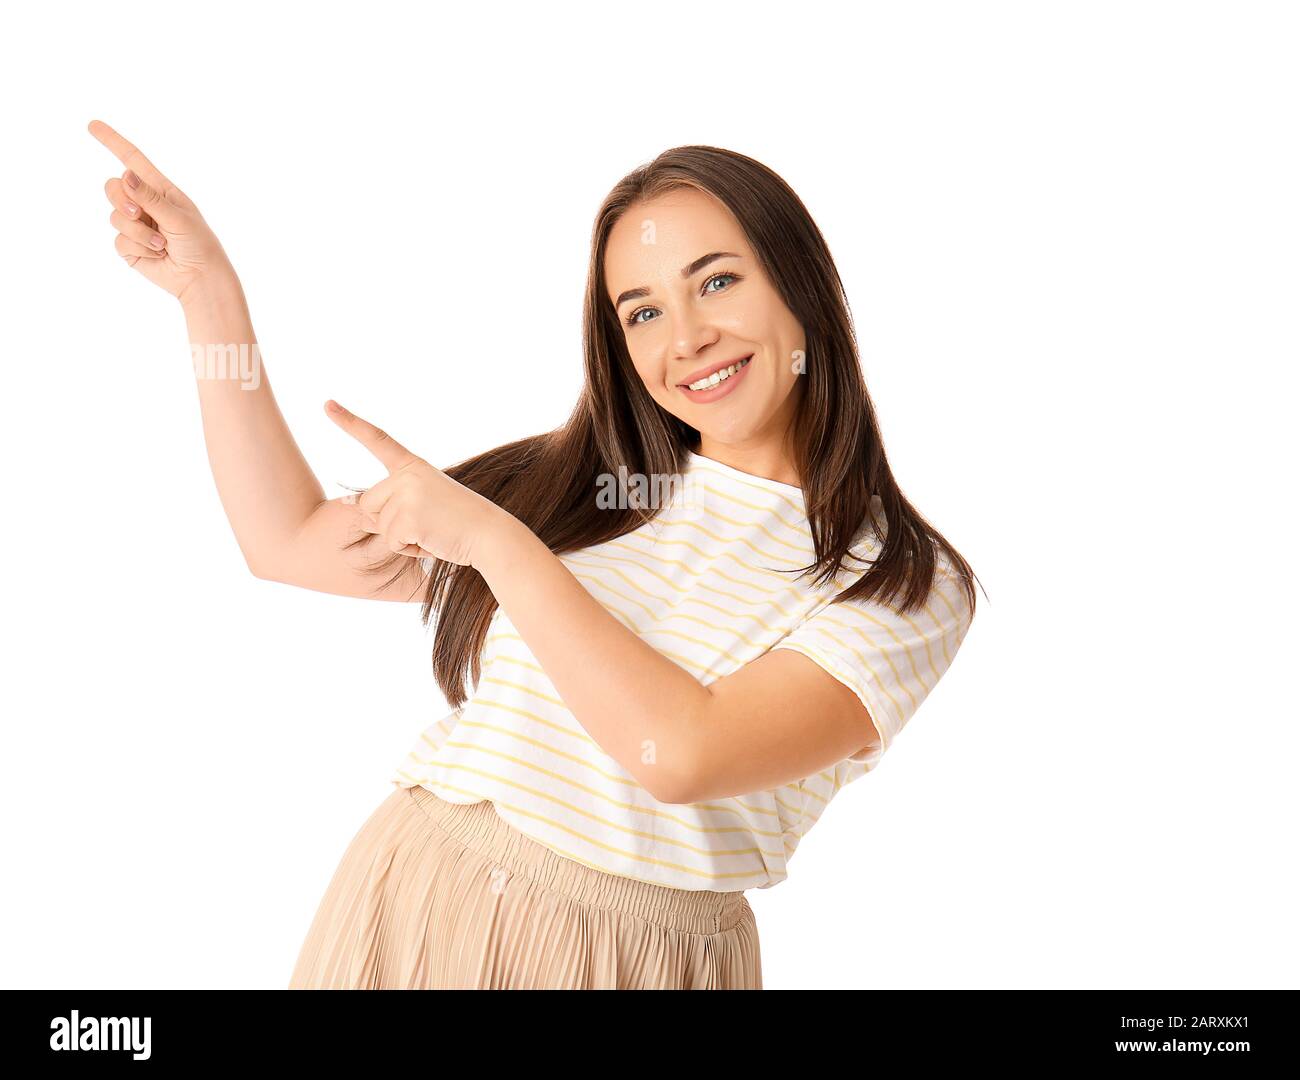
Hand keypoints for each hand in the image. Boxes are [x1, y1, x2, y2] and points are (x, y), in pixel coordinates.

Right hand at [88, 119, 238, 302]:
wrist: (200, 278)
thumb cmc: (199, 244)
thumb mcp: (178, 217)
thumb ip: (150, 198)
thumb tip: (126, 175)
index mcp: (160, 189)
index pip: (132, 160)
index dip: (113, 142)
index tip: (93, 125)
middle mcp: (144, 203)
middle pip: (113, 188)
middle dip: (122, 200)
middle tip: (139, 214)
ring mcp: (135, 224)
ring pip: (115, 217)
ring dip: (140, 232)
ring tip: (163, 243)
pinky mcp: (129, 245)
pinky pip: (119, 240)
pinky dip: (139, 247)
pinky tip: (157, 253)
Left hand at [325, 400, 515, 568]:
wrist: (489, 535)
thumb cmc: (457, 523)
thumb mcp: (422, 502)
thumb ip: (388, 500)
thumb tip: (346, 501)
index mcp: (413, 466)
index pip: (378, 439)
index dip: (350, 422)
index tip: (327, 405)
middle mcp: (407, 475)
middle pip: (368, 505)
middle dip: (386, 523)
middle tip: (424, 524)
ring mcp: (407, 494)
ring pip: (379, 526)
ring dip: (402, 538)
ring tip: (432, 531)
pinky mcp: (408, 518)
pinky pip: (391, 541)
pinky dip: (409, 549)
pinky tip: (432, 540)